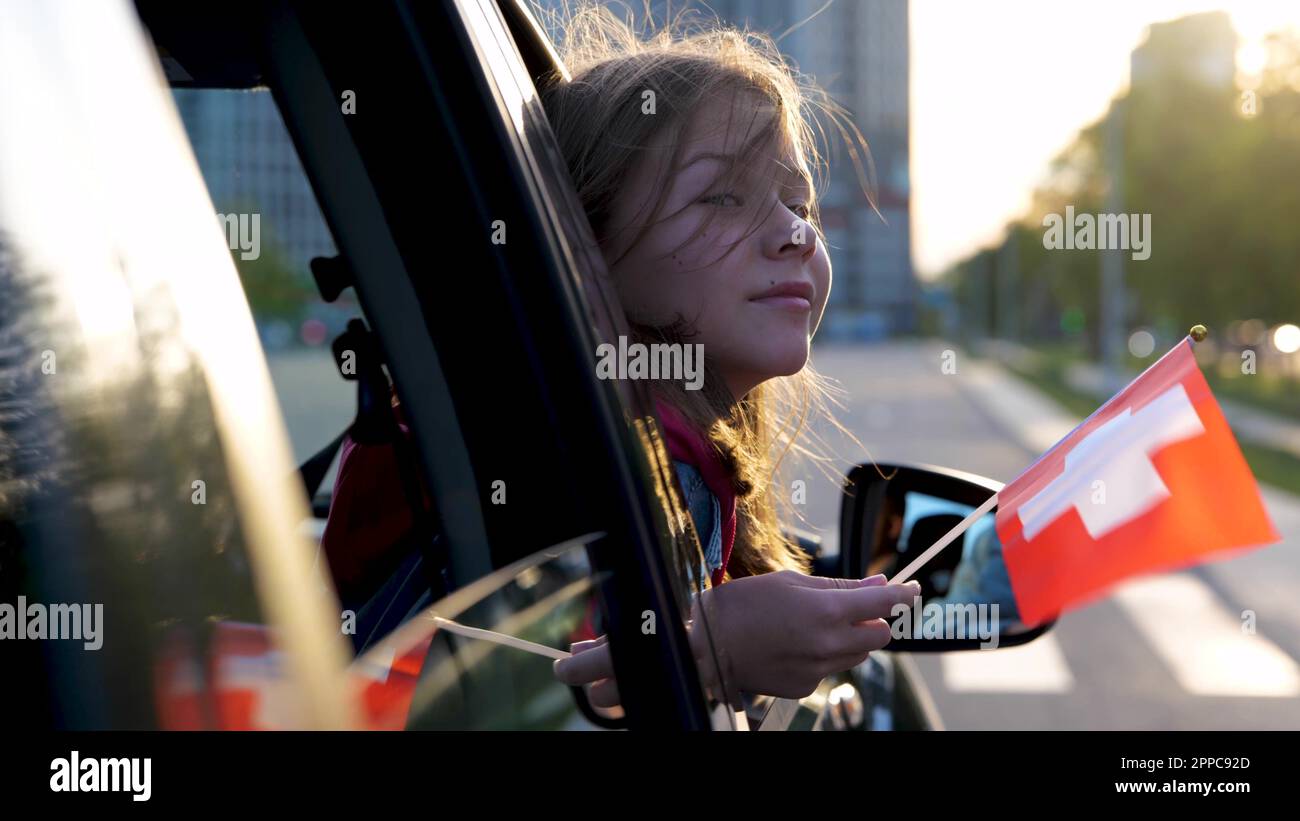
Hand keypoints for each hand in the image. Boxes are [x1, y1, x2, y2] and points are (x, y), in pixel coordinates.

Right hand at [553, 572, 919, 707]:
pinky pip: (829, 670)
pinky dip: (823, 656)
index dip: (903, 594)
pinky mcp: (804, 688)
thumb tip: (878, 583)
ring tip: (814, 623)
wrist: (704, 646)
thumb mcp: (791, 582)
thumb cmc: (743, 604)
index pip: (884, 603)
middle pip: (878, 636)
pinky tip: (794, 644)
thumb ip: (838, 586)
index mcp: (826, 612)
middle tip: (855, 605)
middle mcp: (828, 645)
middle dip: (874, 619)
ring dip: (850, 639)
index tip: (913, 588)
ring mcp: (817, 671)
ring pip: (856, 655)